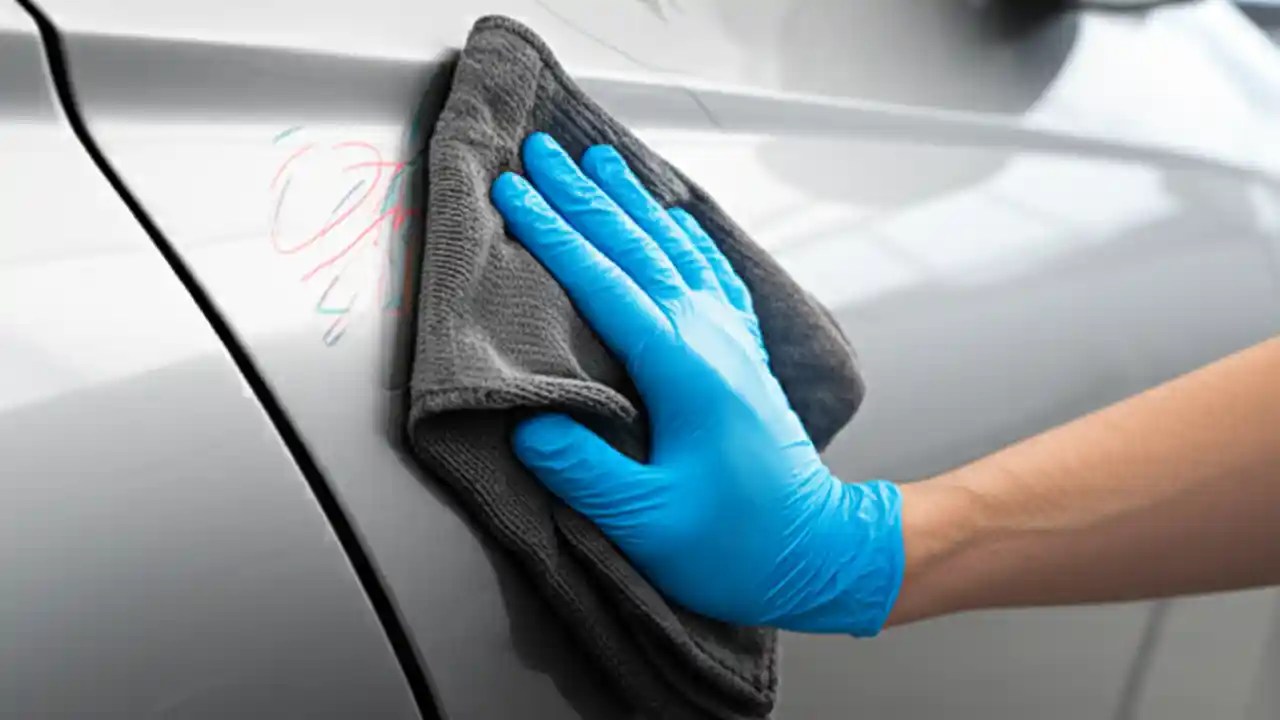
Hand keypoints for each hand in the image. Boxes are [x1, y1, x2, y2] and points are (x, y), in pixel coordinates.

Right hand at [490, 133, 903, 634]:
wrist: (820, 552)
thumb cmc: (737, 544)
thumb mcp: (649, 522)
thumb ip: (585, 470)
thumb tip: (529, 424)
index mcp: (683, 369)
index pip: (604, 283)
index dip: (554, 234)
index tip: (514, 192)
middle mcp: (710, 338)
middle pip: (637, 247)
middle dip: (584, 195)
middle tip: (543, 150)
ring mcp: (733, 340)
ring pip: (675, 248)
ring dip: (633, 201)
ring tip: (602, 159)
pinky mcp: (745, 353)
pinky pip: (711, 272)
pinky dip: (686, 236)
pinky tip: (675, 218)